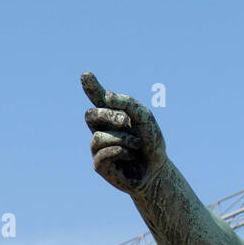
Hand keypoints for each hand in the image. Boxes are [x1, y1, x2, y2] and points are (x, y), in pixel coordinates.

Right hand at [81, 72, 166, 193]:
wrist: (157, 169)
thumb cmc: (151, 142)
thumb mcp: (145, 119)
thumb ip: (129, 103)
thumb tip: (107, 95)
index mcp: (112, 115)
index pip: (98, 99)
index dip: (91, 87)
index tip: (86, 75)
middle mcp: (101, 128)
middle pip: (91, 114)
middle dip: (109, 115)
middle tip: (126, 121)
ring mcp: (98, 147)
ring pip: (97, 136)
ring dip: (122, 138)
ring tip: (137, 145)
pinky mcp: (98, 164)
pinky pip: (102, 153)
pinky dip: (120, 151)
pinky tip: (130, 155)